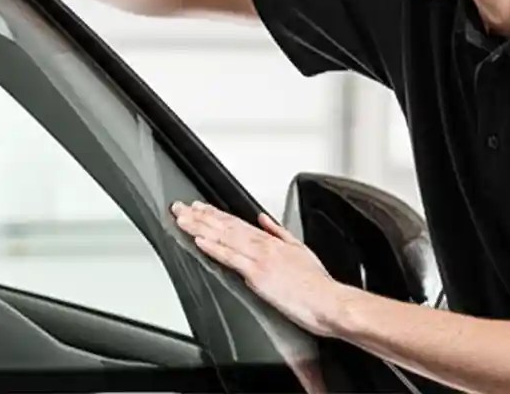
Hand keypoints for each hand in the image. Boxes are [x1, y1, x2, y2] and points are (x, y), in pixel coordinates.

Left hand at [170, 200, 346, 336]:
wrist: (328, 302)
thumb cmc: (317, 284)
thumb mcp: (300, 249)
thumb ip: (280, 232)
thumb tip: (265, 220)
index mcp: (272, 241)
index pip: (237, 222)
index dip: (215, 214)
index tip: (199, 207)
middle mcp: (263, 246)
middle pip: (226, 226)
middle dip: (201, 216)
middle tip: (180, 207)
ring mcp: (259, 258)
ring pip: (224, 237)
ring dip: (201, 227)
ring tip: (182, 219)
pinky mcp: (258, 275)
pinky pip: (232, 258)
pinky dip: (215, 248)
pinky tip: (200, 241)